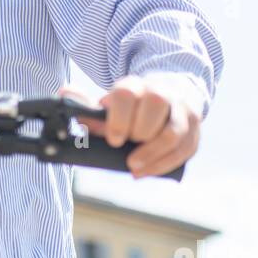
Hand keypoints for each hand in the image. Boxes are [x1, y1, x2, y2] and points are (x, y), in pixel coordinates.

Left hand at [57, 75, 202, 178]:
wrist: (170, 96)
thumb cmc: (133, 108)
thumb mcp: (111, 105)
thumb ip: (88, 106)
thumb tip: (64, 95)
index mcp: (135, 86)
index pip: (127, 92)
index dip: (118, 117)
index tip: (113, 139)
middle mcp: (162, 92)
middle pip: (155, 103)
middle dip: (139, 131)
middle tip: (126, 147)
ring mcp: (181, 109)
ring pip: (174, 129)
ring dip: (153, 153)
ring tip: (134, 167)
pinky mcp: (193, 128)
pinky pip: (185, 148)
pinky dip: (165, 163)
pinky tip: (147, 171)